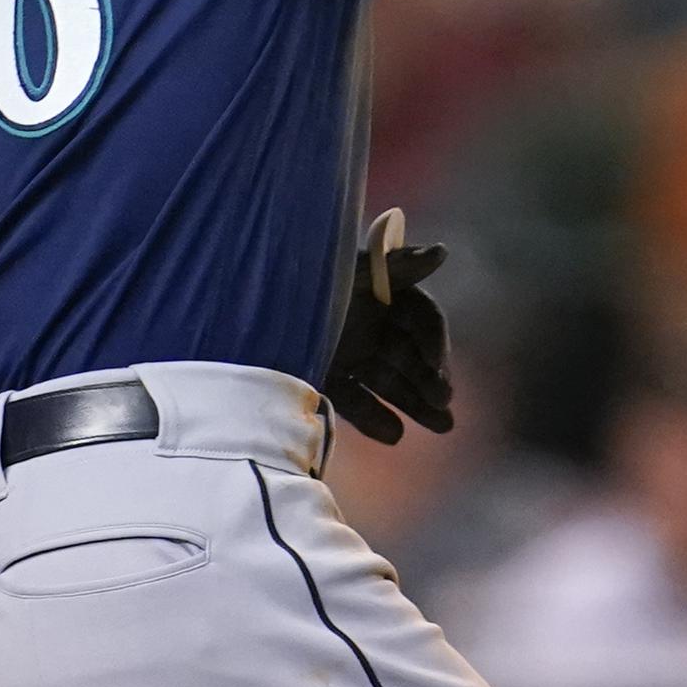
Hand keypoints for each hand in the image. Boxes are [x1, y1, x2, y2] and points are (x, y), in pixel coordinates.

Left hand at [323, 210, 453, 444]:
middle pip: (409, 354)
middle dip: (431, 380)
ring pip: (388, 380)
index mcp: (378, 291)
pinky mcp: (323, 375)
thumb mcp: (349, 271)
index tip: (437, 366)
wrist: (240, 315)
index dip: (434, 341)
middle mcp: (366, 321)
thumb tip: (443, 251)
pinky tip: (394, 435)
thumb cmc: (301, 280)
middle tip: (446, 405)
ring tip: (442, 426)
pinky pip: (354, 398)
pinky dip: (374, 416)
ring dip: (415, 402)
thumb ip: (396, 265)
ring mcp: (345, 351)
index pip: (420, 317)